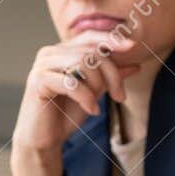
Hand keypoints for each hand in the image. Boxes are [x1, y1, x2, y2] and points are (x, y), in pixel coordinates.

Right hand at [10, 32, 140, 175]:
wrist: (44, 139)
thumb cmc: (66, 114)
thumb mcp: (95, 92)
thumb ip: (110, 77)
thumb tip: (135, 64)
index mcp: (62, 51)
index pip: (90, 37)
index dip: (111, 39)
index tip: (132, 47)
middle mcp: (50, 53)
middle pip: (91, 51)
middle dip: (111, 74)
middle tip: (120, 96)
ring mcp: (43, 65)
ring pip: (82, 62)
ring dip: (98, 85)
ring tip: (97, 105)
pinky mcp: (39, 81)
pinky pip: (72, 82)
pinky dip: (86, 97)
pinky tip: (91, 110)